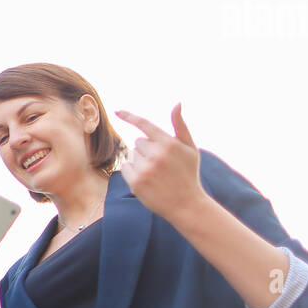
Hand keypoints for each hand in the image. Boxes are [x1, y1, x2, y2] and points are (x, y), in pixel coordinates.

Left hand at [114, 104, 208, 224]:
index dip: (130, 116)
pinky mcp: (137, 182)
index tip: (117, 111)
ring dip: (140, 162)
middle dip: (147, 150)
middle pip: (138, 143)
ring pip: (132, 155)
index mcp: (169, 143)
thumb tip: (177, 103)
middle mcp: (156, 154)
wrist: (187, 205)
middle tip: (161, 165)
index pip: (144, 125)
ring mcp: (146, 168)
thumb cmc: (188, 174)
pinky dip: (132, 172)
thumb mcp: (190, 149)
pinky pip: (126, 168)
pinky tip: (146, 180)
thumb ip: (180, 126)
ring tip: (156, 174)